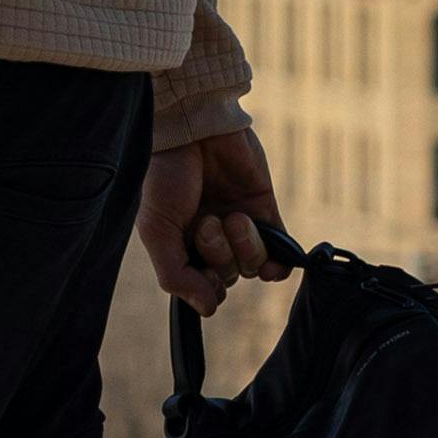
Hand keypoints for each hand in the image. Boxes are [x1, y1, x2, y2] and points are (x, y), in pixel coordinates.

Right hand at [137, 117, 286, 313]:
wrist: (195, 128)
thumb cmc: (167, 175)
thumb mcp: (156, 230)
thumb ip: (175, 275)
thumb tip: (209, 309)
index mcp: (181, 245)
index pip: (201, 287)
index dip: (203, 285)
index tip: (197, 266)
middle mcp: (211, 239)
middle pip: (228, 277)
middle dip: (219, 255)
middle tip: (206, 222)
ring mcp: (240, 226)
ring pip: (253, 266)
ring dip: (246, 246)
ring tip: (234, 216)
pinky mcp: (266, 211)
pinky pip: (281, 252)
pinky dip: (280, 261)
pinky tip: (274, 256)